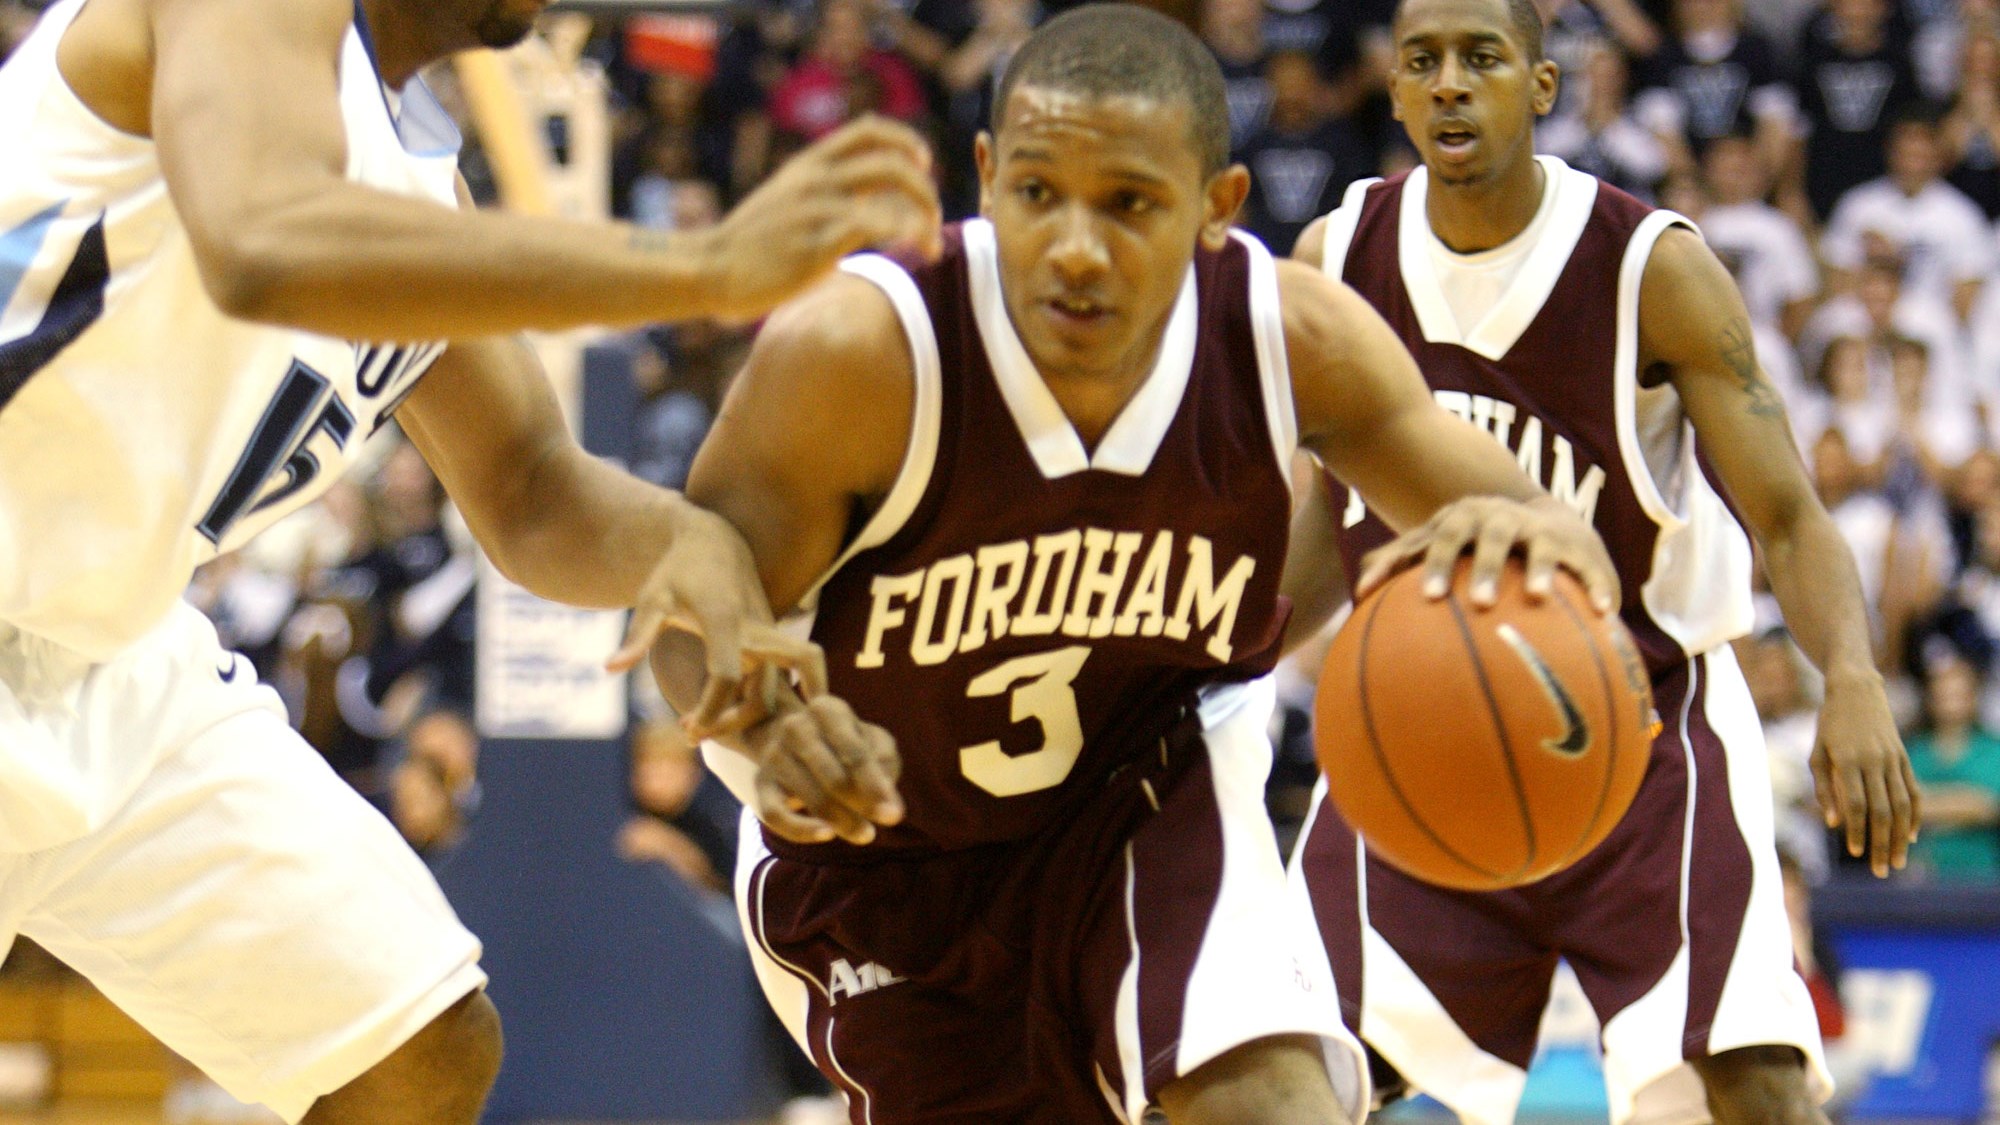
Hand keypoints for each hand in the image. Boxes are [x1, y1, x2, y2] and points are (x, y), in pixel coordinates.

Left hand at [607, 502, 827, 738]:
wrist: (718, 543)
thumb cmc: (678, 571)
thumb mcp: (653, 598)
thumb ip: (638, 636)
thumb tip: (610, 668)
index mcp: (726, 620)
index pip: (726, 675)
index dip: (709, 709)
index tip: (685, 728)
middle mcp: (758, 631)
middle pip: (765, 696)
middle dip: (735, 725)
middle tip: (691, 734)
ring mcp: (771, 639)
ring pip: (773, 697)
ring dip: (741, 722)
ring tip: (694, 728)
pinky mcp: (774, 645)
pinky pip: (773, 687)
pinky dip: (750, 707)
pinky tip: (714, 713)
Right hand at [696, 116, 942, 321]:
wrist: (709, 269)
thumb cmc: (750, 245)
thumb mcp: (786, 201)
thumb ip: (824, 192)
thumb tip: (868, 196)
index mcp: (808, 164)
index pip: (867, 130)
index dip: (904, 140)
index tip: (923, 164)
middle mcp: (815, 178)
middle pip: (891, 162)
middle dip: (925, 188)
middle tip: (934, 217)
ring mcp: (815, 208)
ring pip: (891, 193)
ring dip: (924, 218)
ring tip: (932, 247)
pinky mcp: (816, 242)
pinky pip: (873, 225)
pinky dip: (905, 233)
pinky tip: (915, 252)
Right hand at [744, 695, 903, 844]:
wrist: (797, 740)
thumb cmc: (847, 742)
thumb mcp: (873, 741)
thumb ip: (886, 765)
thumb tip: (890, 806)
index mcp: (826, 709)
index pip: (855, 752)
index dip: (875, 787)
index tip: (894, 815)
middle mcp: (795, 726)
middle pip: (833, 777)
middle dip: (860, 807)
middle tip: (878, 829)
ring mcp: (774, 754)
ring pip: (811, 797)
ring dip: (841, 822)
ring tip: (864, 834)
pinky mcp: (760, 782)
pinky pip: (776, 814)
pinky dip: (800, 830)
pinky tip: (827, 836)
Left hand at [1354, 495, 1620, 611]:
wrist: (1544, 518)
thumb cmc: (1474, 543)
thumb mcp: (1440, 545)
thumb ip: (1400, 564)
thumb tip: (1356, 595)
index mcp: (1462, 522)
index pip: (1440, 539)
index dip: (1432, 564)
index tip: (1427, 597)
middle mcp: (1500, 521)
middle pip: (1488, 538)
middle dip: (1482, 565)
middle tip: (1477, 601)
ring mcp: (1539, 532)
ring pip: (1537, 548)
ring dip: (1536, 569)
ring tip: (1535, 596)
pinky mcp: (1577, 547)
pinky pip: (1587, 567)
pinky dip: (1596, 586)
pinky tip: (1603, 613)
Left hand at [1810, 671, 1921, 877]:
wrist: (1856, 690)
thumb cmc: (1829, 725)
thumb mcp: (1817, 753)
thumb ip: (1824, 788)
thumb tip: (1834, 823)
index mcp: (1848, 762)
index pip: (1857, 805)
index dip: (1858, 830)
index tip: (1855, 853)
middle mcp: (1874, 762)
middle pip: (1882, 811)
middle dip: (1881, 843)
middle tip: (1880, 870)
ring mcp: (1893, 760)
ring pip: (1902, 805)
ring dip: (1900, 836)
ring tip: (1896, 861)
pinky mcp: (1903, 758)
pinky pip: (1913, 791)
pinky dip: (1914, 815)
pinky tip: (1911, 836)